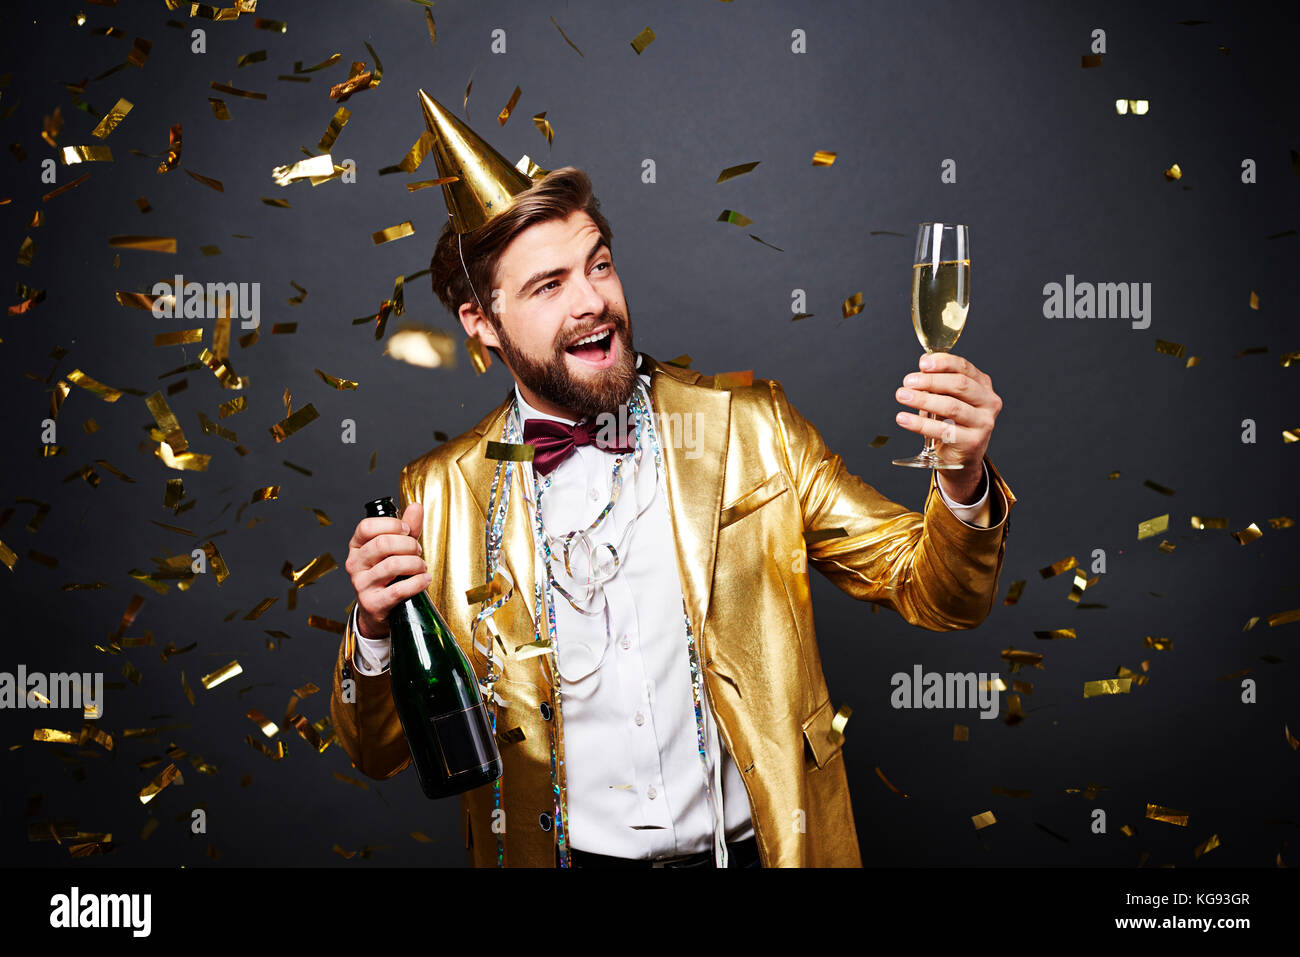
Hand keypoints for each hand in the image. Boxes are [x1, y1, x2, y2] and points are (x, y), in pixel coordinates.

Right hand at [345, 502, 428, 638]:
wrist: (378, 609)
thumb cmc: (389, 575)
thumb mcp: (396, 549)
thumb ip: (407, 528)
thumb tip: (416, 506)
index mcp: (357, 546)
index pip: (366, 527)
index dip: (391, 525)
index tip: (408, 530)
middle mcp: (354, 564)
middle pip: (382, 544)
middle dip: (408, 545)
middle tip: (418, 551)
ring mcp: (361, 584)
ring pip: (392, 566)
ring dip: (415, 564)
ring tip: (421, 567)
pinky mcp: (372, 603)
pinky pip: (398, 590)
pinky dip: (417, 583)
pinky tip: (425, 579)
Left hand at [894, 352, 1001, 502]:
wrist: (961, 457)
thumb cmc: (952, 422)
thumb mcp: (946, 398)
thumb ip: (937, 381)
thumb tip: (924, 363)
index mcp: (983, 386)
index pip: (964, 368)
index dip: (943, 362)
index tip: (922, 364)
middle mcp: (988, 402)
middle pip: (959, 385)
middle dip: (930, 381)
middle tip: (907, 382)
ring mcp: (984, 423)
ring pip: (951, 406)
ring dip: (923, 399)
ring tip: (902, 396)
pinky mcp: (973, 442)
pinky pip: (943, 430)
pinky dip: (919, 424)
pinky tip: (903, 418)